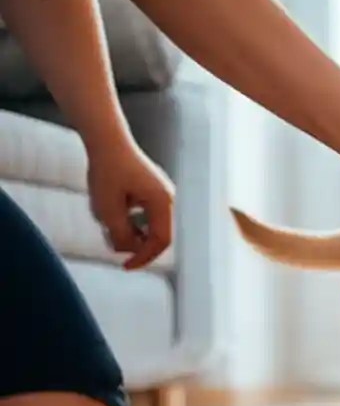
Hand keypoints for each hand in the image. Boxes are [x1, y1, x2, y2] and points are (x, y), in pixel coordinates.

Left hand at [85, 139, 174, 270]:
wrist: (107, 139)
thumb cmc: (107, 170)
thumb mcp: (107, 208)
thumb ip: (119, 234)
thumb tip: (127, 250)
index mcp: (162, 203)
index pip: (160, 241)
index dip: (144, 257)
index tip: (125, 266)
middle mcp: (168, 199)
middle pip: (157, 235)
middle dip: (135, 244)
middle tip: (110, 243)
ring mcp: (162, 194)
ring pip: (149, 225)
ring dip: (129, 230)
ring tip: (106, 221)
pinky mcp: (152, 190)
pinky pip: (145, 214)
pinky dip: (130, 219)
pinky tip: (112, 209)